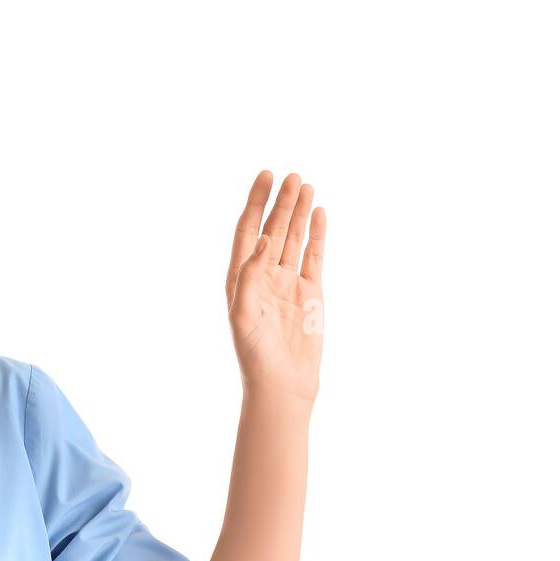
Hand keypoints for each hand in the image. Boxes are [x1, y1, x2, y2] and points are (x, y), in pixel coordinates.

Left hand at [225, 170, 326, 404]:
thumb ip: (250, 274)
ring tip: (305, 185)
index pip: (248, 232)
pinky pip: (314, 257)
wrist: (282, 385)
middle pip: (272, 229)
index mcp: (240, 280)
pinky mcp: (310, 294)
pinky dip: (317, 235)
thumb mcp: (243, 314)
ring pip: (294, 239)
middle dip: (281, 202)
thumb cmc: (254, 355)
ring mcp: (287, 284)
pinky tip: (320, 213)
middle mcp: (263, 277)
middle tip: (291, 175)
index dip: (255, 203)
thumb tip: (264, 238)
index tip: (266, 176)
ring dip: (299, 213)